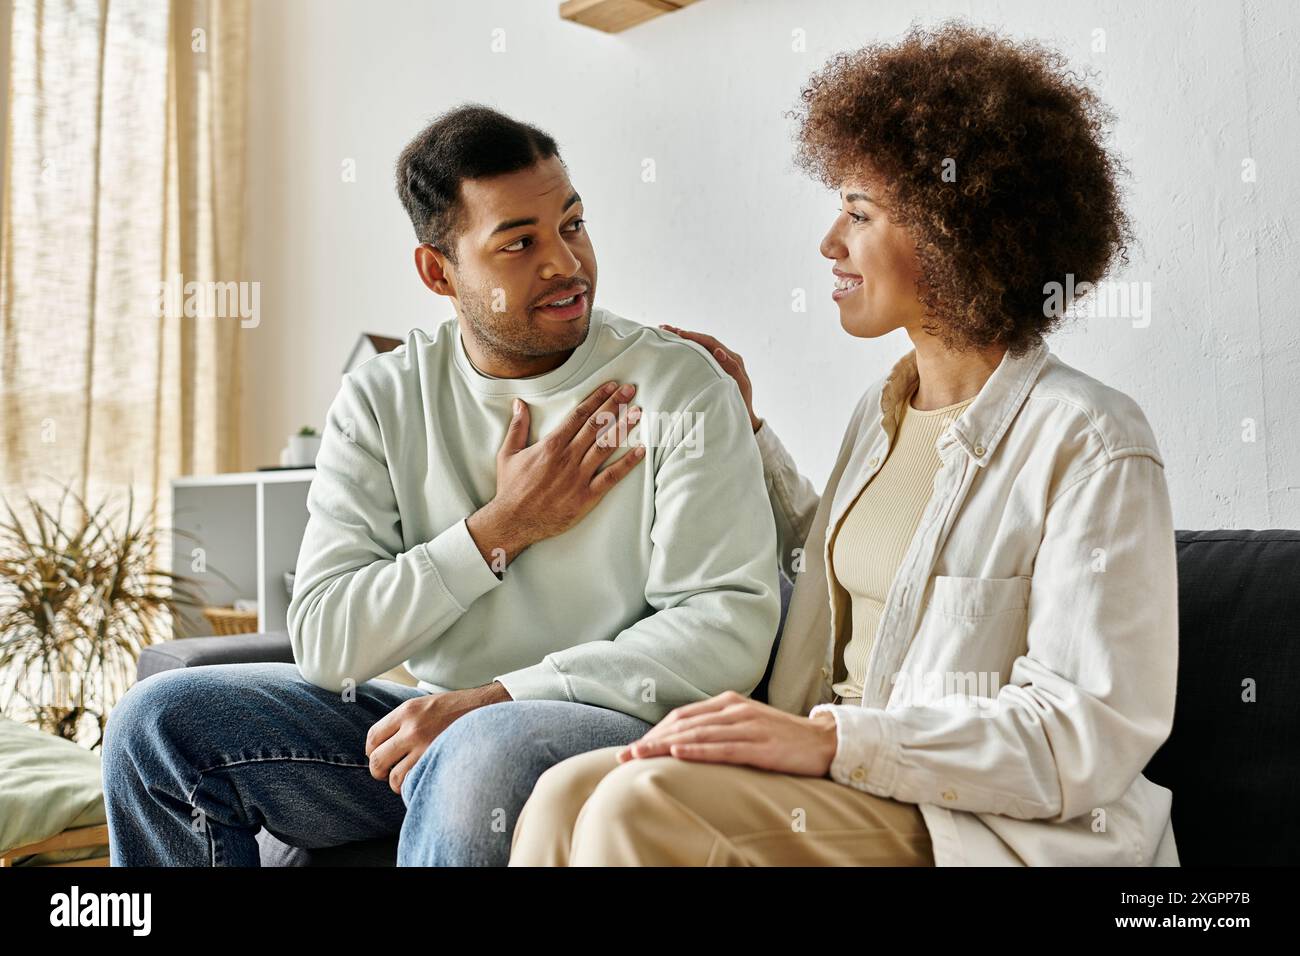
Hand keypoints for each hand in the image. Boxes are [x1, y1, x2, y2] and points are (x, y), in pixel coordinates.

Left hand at [365, 681, 511, 794]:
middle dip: (379, 771)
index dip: (372, 751)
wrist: (488, 709)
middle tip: (388, 772)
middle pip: (377, 760)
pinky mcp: (439, 761)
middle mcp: (412, 729)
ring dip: (398, 783)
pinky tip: (423, 780)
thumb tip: (384, 743)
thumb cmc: (457, 709)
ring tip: (409, 778)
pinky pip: (415, 784)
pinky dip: (415, 787)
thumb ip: (403, 721)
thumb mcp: (425, 704)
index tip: (379, 755)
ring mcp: (426, 747)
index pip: (373, 737)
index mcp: (407, 711)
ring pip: (394, 778)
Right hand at [466, 381, 645, 570]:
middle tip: (630, 390)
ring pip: (606, 446)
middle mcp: (568, 457)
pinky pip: (611, 477)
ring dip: (623, 427)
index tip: (611, 386)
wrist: (514, 521)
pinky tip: (641, 451)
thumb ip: (517, 427)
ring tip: (638, 412)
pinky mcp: (586, 496)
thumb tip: (519, 403)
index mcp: (551, 445)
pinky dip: (627, 464)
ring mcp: (579, 477)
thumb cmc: (511, 488)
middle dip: (614, 405)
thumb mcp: (508, 454)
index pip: (579, 415)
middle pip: (596, 425)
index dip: (597, 398)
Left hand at [615, 690, 838, 776]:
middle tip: (625, 755)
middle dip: (652, 739)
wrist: (823, 742)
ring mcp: (747, 726)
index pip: (683, 715)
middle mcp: (734, 710)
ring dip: (665, 745)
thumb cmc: (781, 737)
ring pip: (698, 735)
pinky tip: (678, 753)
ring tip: (641, 755)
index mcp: (729, 702)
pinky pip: (723, 747)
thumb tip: (684, 740)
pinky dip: (698, 750)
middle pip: (684, 723)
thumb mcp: (746, 725)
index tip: (634, 747)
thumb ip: (719, 728)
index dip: (656, 730)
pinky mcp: (760, 745)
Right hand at [659, 325, 761, 432]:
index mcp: (733, 359)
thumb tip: (719, 351)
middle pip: (703, 341)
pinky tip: (674, 347)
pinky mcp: (715, 368)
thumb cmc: (742, 404)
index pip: (711, 343)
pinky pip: (700, 355)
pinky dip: (687, 349)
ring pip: (700, 347)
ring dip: (683, 339)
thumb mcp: (739, 386)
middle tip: (665, 328)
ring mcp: (721, 362)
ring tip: (665, 333)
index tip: (678, 333)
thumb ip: (732, 368)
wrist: (744, 417)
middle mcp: (727, 357)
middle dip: (684, 334)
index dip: (694, 337)